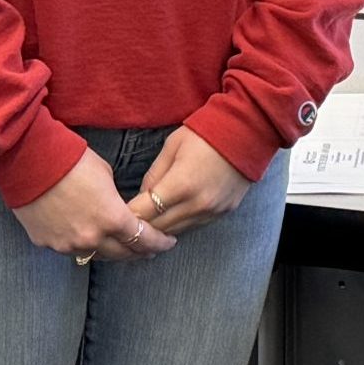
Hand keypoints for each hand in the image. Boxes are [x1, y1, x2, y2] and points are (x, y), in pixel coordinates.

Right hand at [13, 148, 177, 261]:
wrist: (30, 161)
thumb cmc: (72, 161)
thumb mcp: (106, 176)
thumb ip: (115, 200)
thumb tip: (116, 209)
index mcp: (112, 218)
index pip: (143, 239)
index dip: (159, 243)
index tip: (168, 243)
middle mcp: (92, 238)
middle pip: (122, 254)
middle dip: (138, 252)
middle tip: (148, 249)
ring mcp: (67, 244)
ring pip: (95, 255)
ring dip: (109, 250)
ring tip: (118, 246)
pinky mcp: (47, 243)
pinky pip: (70, 249)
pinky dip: (81, 244)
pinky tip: (85, 236)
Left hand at [129, 128, 251, 236]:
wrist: (247, 132)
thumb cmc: (205, 134)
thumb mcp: (172, 147)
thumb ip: (154, 175)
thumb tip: (143, 197)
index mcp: (181, 185)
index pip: (144, 212)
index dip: (127, 214)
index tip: (116, 212)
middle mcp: (197, 204)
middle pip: (157, 228)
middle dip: (140, 225)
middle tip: (127, 221)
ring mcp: (212, 211)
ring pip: (175, 232)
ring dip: (160, 228)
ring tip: (147, 222)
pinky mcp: (223, 213)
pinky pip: (194, 226)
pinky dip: (180, 223)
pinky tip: (172, 216)